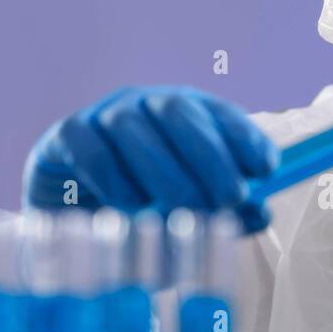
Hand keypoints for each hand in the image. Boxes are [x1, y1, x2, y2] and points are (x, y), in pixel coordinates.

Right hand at [23, 87, 278, 231]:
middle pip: (179, 111)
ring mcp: (103, 116)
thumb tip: (259, 213)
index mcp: (185, 118)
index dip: (245, 138)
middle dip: (210, 155)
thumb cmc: (142, 219)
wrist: (72, 225)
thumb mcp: (188, 222)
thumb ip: (223, 217)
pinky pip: (91, 148)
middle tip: (230, 197)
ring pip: (133, 127)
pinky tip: (131, 207)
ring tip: (185, 210)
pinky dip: (115, 179)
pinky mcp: (67, 135)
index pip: (220, 114)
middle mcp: (145, 106)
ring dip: (165, 171)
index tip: (266, 170)